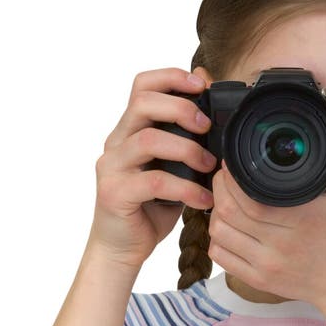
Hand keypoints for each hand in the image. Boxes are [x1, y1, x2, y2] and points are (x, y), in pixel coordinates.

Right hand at [90, 66, 215, 269]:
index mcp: (129, 131)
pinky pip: (155, 181)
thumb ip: (185, 143)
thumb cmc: (149, 208)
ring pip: (149, 140)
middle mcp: (116, 143)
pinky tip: (203, 199)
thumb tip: (213, 116)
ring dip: (187, 149)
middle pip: (143, 103)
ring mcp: (112, 167)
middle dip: (181, 108)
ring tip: (209, 166)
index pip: (142, 86)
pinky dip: (186, 188)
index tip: (201, 84)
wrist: (121, 248)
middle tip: (207, 126)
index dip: (171, 77)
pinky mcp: (115, 193)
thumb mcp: (172, 170)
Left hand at [206, 122, 325, 311]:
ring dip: (216, 212)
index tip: (232, 162)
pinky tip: (227, 227)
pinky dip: (217, 239)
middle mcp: (280, 244)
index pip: (247, 195)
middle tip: (224, 176)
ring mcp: (267, 266)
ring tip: (225, 199)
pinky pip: (222, 258)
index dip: (230, 175)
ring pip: (220, 233)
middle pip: (228, 212)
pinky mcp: (259, 281)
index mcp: (301, 219)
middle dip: (218, 188)